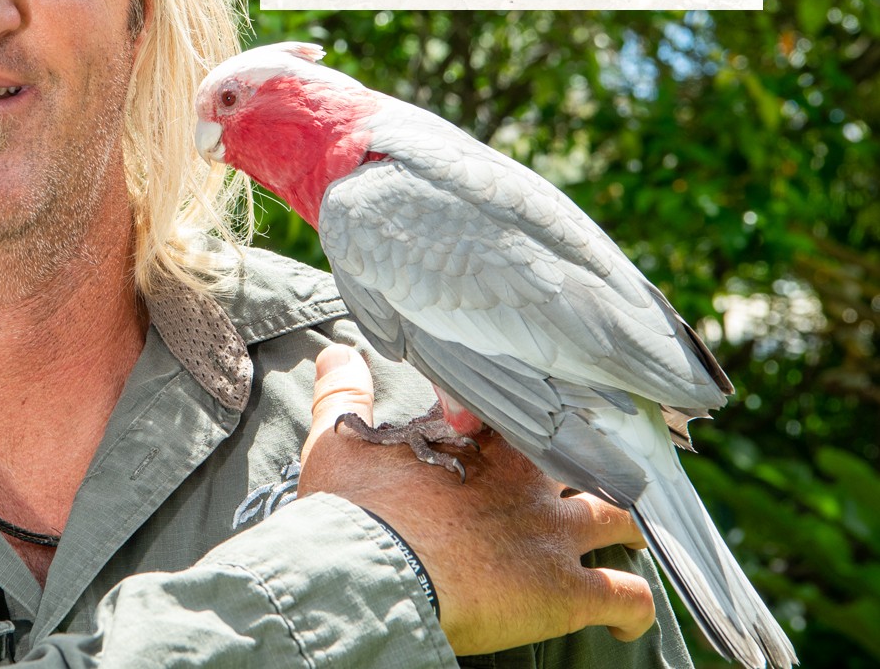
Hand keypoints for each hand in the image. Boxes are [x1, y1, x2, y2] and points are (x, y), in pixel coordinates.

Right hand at [299, 346, 654, 656]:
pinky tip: (628, 620)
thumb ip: (344, 393)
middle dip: (598, 472)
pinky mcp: (564, 592)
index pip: (527, 419)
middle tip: (600, 480)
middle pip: (588, 464)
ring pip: (622, 521)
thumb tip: (336, 350)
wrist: (369, 570)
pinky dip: (635, 610)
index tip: (540, 425)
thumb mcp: (341, 443)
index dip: (537, 424)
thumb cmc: (353, 511)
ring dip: (629, 532)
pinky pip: (626, 599)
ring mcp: (551, 536)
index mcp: (481, 444)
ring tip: (629, 542)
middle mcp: (528, 483)